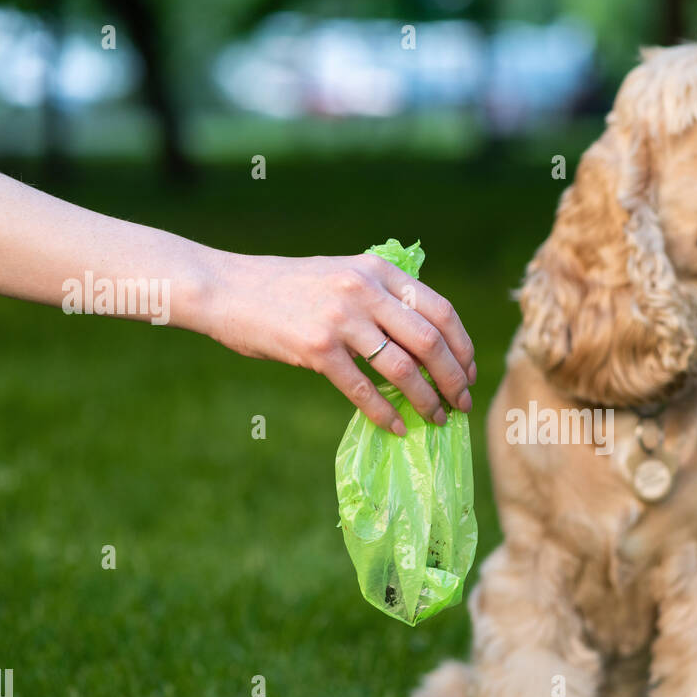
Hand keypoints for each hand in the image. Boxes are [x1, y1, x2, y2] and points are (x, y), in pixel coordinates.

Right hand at [198, 251, 475, 434]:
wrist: (226, 288)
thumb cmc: (286, 288)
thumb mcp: (342, 273)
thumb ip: (381, 295)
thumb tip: (425, 340)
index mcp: (378, 269)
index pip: (441, 310)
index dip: (463, 346)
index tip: (469, 372)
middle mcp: (364, 290)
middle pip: (431, 341)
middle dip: (454, 379)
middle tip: (462, 403)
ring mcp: (341, 319)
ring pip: (403, 368)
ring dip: (427, 400)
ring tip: (438, 418)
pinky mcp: (316, 348)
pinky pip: (363, 389)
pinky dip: (386, 412)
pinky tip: (398, 427)